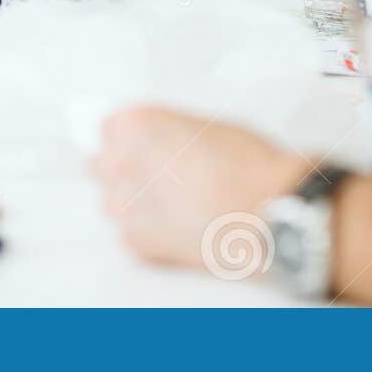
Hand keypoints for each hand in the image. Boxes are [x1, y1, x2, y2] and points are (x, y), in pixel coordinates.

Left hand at [93, 106, 310, 271]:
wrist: (269, 217)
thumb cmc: (250, 168)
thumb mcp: (206, 126)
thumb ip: (165, 131)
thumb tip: (154, 142)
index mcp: (136, 126)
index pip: (107, 129)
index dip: (128, 138)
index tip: (141, 145)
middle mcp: (121, 166)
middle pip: (102, 165)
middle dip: (124, 169)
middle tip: (159, 175)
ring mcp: (126, 209)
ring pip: (115, 202)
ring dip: (136, 203)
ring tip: (176, 204)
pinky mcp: (138, 245)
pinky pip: (131, 234)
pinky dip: (149, 232)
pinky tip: (180, 226)